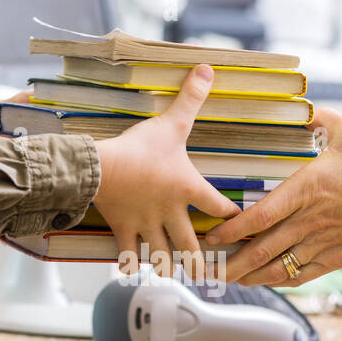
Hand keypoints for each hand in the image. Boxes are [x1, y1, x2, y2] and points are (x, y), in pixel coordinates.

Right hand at [93, 65, 239, 278]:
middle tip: (210, 273)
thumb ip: (190, 97)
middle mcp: (170, 212)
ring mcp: (145, 224)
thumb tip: (207, 68)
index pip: (219, 207)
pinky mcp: (122, 228)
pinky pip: (127, 253)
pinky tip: (133, 269)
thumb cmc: (138, 147)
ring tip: (174, 273)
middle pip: (191, 245)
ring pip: (161, 255)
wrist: (101, 167)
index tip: (240, 224)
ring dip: (168, 265)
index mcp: (187, 188)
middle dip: (201, 261)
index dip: (233, 217)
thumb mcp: (170, 121)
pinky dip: (130, 263)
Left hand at [205, 108, 341, 285]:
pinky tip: (260, 280)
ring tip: (225, 277)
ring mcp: (322, 244)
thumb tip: (292, 106)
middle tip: (205, 267)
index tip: (210, 235)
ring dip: (247, 276)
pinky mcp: (335, 260)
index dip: (230, 230)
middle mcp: (311, 222)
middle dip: (228, 262)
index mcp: (309, 190)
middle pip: (260, 251)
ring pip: (276, 269)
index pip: (260, 217)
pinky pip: (298, 276)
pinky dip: (275, 281)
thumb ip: (316, 118)